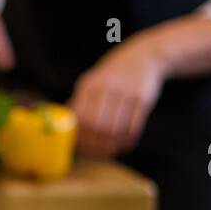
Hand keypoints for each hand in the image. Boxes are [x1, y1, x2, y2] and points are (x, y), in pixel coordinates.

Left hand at [69, 37, 166, 158]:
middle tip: (99, 153)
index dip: (81, 136)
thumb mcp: (93, 81)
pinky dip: (128, 140)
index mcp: (89, 85)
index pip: (80, 117)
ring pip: (116, 129)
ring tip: (112, 150)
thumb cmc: (113, 75)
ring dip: (113, 145)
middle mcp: (106, 87)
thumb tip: (66, 127)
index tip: (83, 147)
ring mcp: (126, 93)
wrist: (144, 56)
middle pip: (98, 126)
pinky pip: (133, 127)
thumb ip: (80, 102)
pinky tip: (125, 144)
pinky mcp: (142, 98)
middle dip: (97, 145)